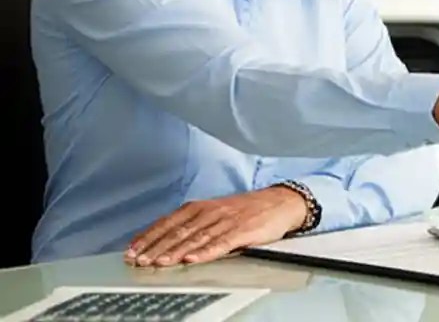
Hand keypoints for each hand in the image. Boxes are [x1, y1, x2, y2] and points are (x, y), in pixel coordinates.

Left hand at [124, 186, 306, 266]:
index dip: (149, 236)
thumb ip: (193, 224)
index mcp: (201, 206)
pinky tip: (194, 259)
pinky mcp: (244, 230)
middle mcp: (211, 211)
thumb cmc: (246, 210)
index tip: (132, 250)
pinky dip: (206, 251)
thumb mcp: (216, 211)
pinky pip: (222, 242)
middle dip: (157, 247)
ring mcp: (227, 220)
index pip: (169, 222)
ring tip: (160, 263)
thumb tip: (164, 241)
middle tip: (140, 261)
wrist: (280, 201)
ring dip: (176, 251)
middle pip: (179, 231)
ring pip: (197, 237)